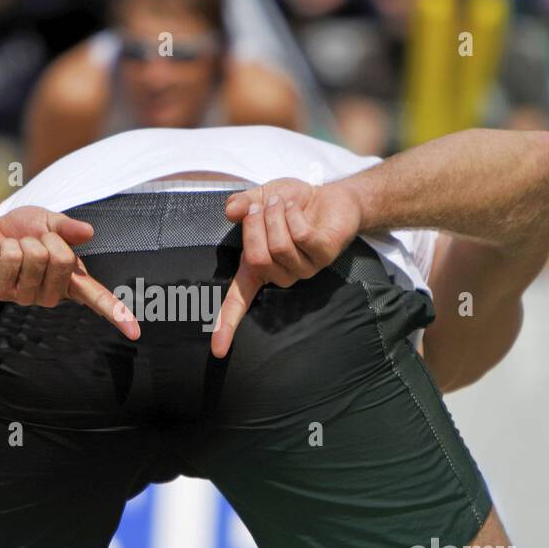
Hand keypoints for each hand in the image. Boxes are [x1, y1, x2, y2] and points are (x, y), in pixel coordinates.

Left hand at [0, 206, 139, 339]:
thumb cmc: (19, 231)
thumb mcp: (47, 221)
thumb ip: (67, 227)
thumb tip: (89, 232)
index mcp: (70, 281)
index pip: (97, 299)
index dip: (117, 314)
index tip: (134, 332)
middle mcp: (51, 294)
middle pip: (64, 260)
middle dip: (48, 238)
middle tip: (34, 240)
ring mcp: (26, 296)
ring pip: (37, 256)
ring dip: (24, 241)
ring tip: (16, 247)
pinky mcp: (1, 291)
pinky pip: (13, 259)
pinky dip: (7, 245)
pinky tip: (1, 252)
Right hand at [211, 177, 362, 357]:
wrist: (330, 196)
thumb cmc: (290, 203)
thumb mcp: (258, 198)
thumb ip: (242, 204)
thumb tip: (230, 211)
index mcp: (257, 269)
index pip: (237, 303)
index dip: (226, 326)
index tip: (218, 351)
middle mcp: (280, 275)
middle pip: (257, 259)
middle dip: (256, 225)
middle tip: (263, 205)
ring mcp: (304, 269)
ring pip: (280, 247)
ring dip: (276, 215)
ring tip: (281, 202)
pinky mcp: (325, 256)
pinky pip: (302, 237)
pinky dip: (294, 214)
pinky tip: (297, 207)